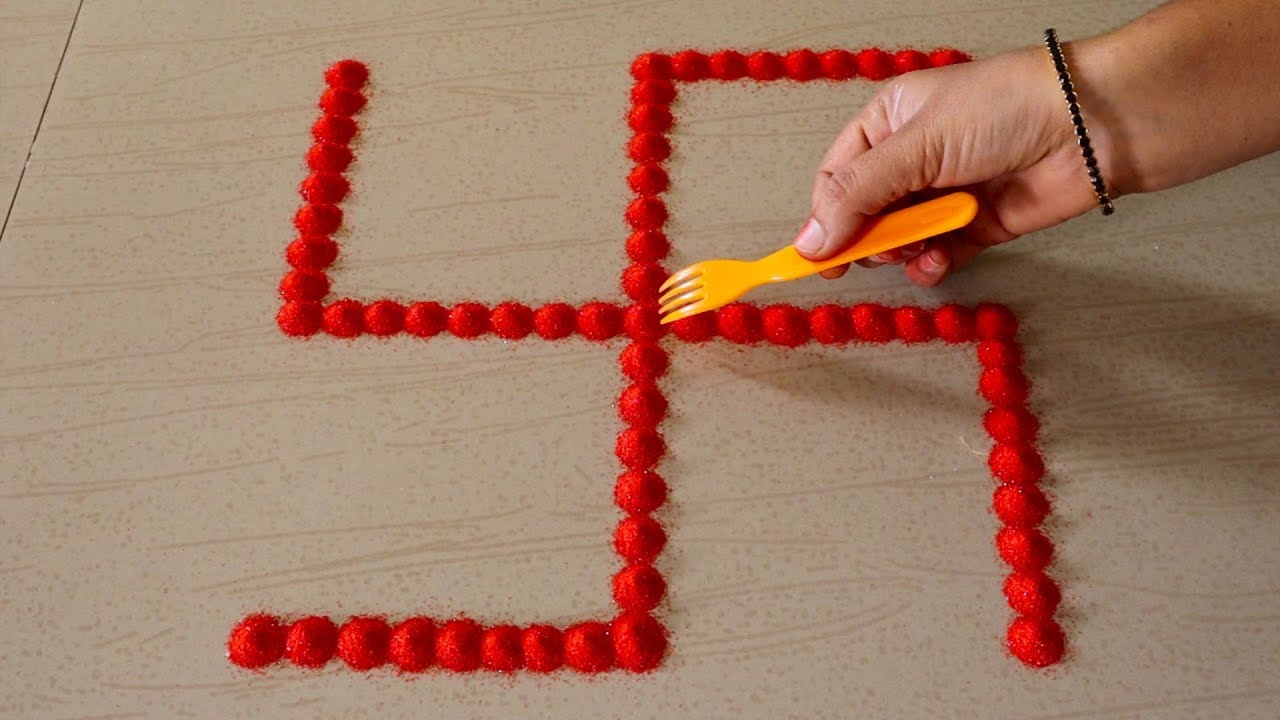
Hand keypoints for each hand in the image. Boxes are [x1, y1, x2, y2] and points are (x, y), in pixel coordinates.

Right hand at [793, 46, 1112, 285]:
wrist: (1089, 127)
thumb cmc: (1007, 108)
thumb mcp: (916, 145)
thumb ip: (857, 195)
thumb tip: (811, 239)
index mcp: (888, 123)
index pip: (836, 179)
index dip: (824, 219)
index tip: (816, 256)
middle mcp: (912, 158)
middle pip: (863, 215)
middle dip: (869, 238)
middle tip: (880, 248)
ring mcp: (943, 194)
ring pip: (900, 241)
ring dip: (904, 252)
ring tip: (921, 245)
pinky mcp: (974, 225)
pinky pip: (937, 257)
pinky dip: (934, 265)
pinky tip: (941, 258)